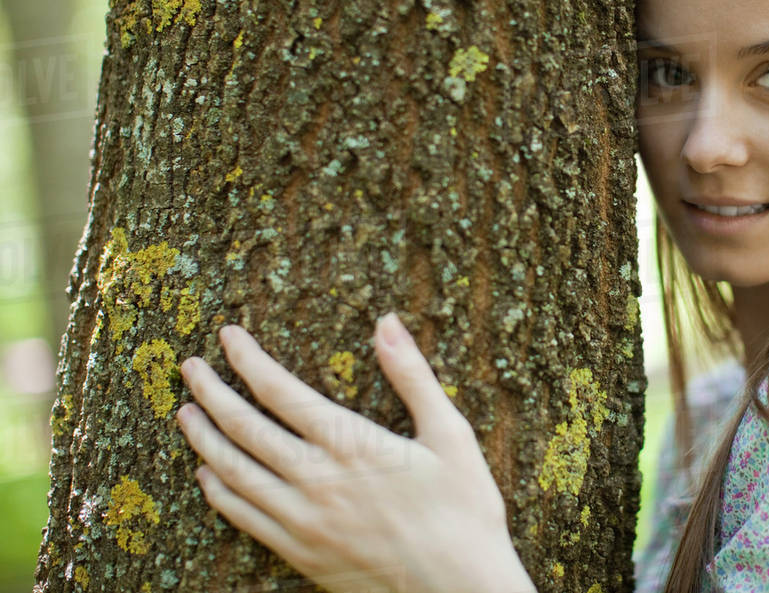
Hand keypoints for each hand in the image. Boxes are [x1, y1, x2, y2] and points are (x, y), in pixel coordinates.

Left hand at [175, 313, 535, 592]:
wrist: (461, 587)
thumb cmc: (465, 508)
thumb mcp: (450, 433)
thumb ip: (412, 375)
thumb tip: (387, 322)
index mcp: (351, 444)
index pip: (281, 391)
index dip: (249, 360)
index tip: (229, 335)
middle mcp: (317, 480)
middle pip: (245, 428)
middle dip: (212, 391)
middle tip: (189, 367)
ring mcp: (303, 521)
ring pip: (235, 473)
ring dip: (204, 439)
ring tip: (185, 413)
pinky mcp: (301, 554)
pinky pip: (245, 518)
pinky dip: (219, 493)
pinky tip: (208, 475)